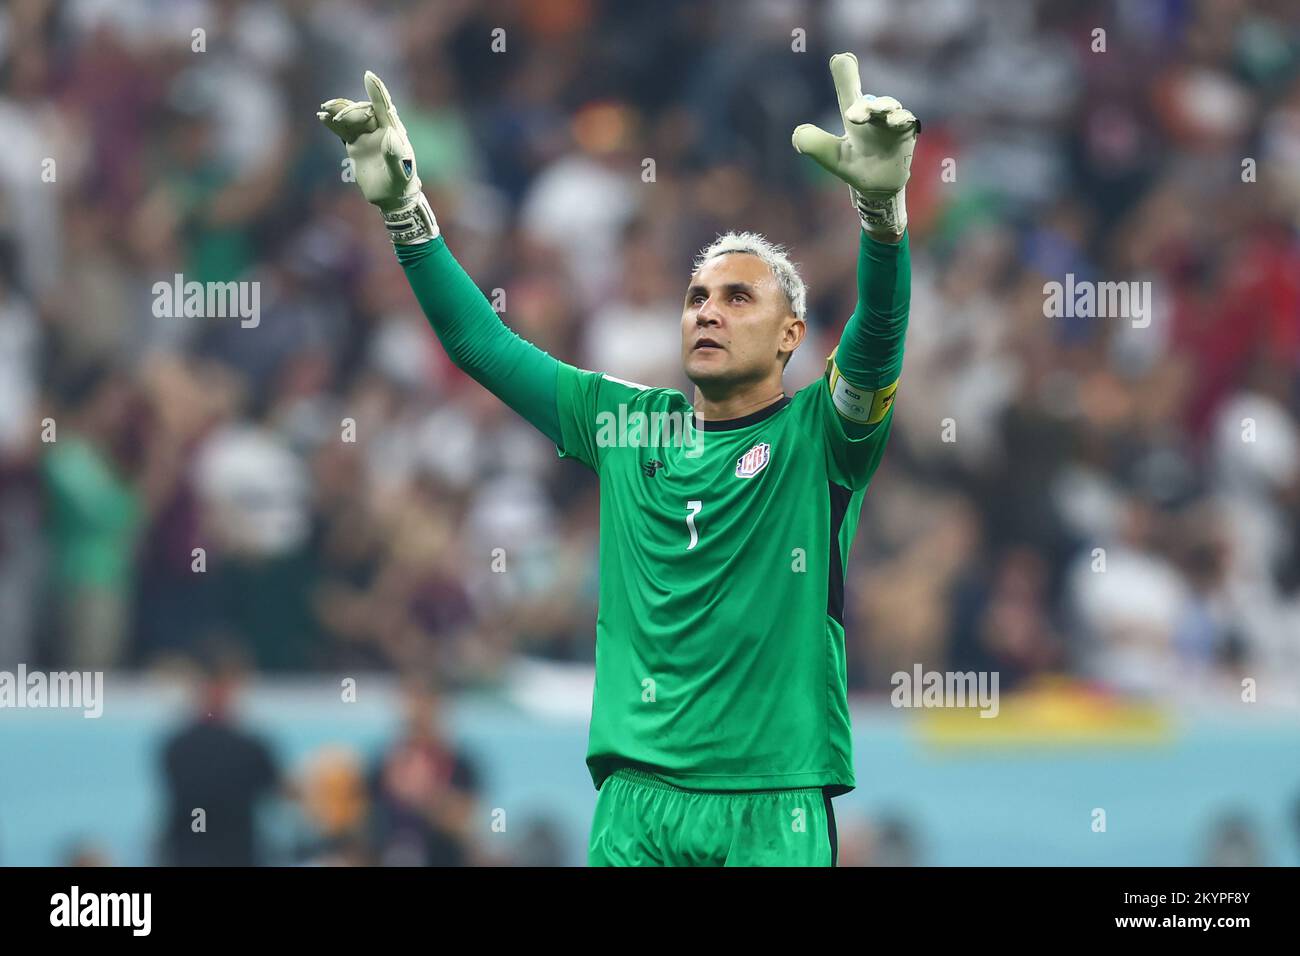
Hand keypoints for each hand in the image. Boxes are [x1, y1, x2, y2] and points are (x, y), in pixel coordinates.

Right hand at [318, 71, 437, 243]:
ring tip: (324, 110)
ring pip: (351, 118)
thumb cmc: (401, 184)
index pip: (384, 107)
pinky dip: (332, 123)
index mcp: (394, 131)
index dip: (376, 91)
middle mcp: (379, 129)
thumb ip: (395, 155)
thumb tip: (388, 134)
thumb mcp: (401, 172)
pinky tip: (322, 117)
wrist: (392, 197)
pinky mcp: (355, 144)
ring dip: (338, 112)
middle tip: (338, 118)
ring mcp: (366, 136)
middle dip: (350, 110)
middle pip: (363, 111)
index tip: (368, 75)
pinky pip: (342, 130)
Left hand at [792, 52, 918, 237]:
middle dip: (864, 105)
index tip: (841, 58)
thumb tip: (797, 134)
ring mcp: (891, 120)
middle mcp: (874, 113)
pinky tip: (895, 120)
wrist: (879, 185)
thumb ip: (816, 144)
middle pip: (870, 101)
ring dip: (883, 109)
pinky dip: (901, 119)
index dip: (845, 74)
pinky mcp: (906, 131)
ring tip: (878, 115)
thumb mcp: (832, 157)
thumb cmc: (854, 165)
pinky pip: (906, 121)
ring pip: (888, 108)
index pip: (849, 92)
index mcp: (855, 114)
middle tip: (852, 115)